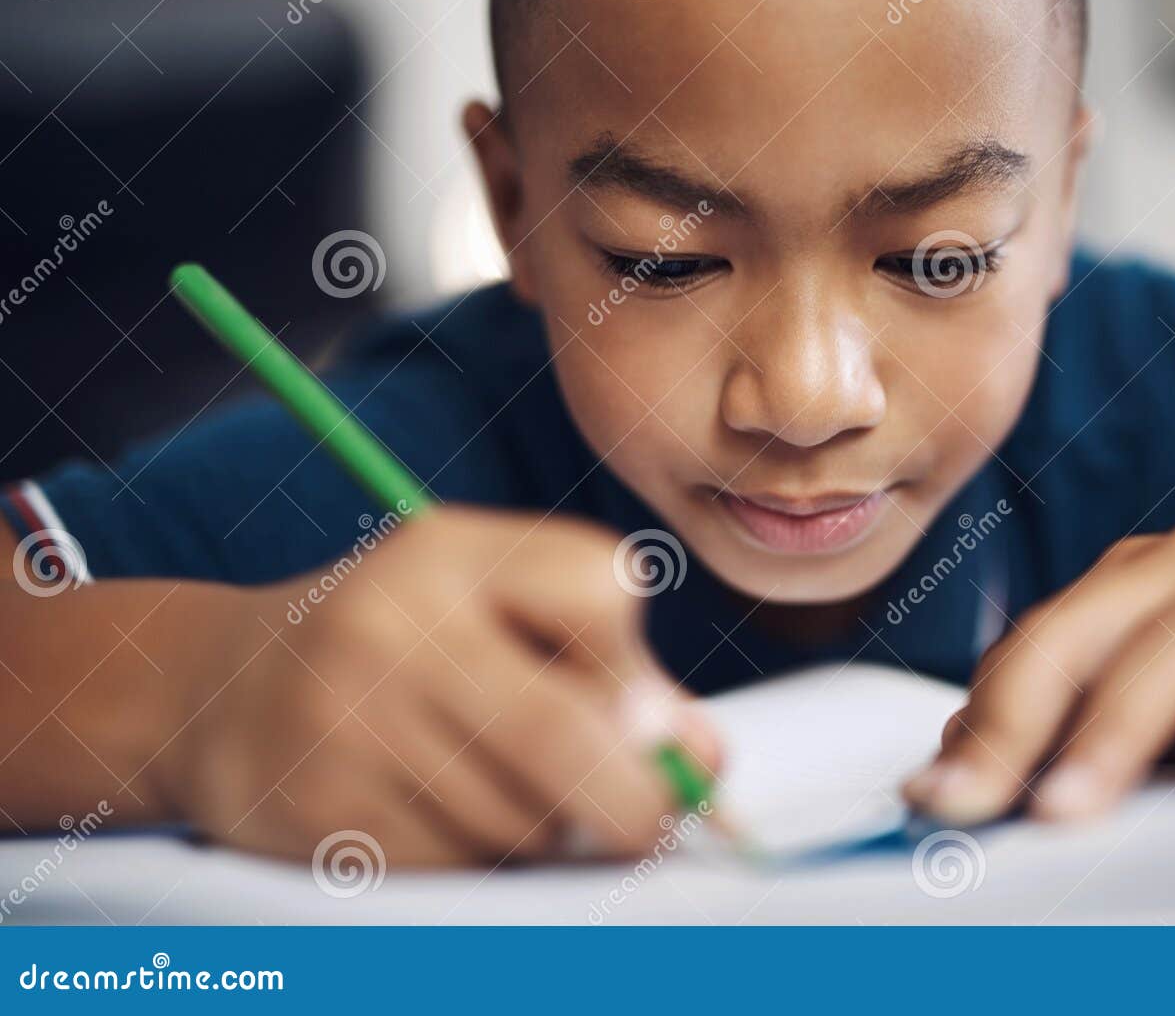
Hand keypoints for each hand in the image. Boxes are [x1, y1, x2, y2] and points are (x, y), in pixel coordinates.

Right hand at [162, 507, 718, 865]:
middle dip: (636, 798)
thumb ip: (610, 666)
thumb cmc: (408, 646)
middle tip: (651, 820)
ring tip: (514, 795)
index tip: (631, 699)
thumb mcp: (498, 611)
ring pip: (522, 817)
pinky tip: (452, 819)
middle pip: (566, 733)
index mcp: (450, 551)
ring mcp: (348, 721)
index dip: (635, 661)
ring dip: (558, 833)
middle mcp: (392, 624)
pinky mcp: (323, 812)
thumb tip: (703, 759)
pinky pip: (463, 865)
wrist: (230, 693)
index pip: (602, 588)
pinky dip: (492, 861)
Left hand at [904, 522, 1174, 824]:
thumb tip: (966, 769)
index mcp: (1128, 584)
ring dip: (1116, 734)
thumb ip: (1091, 723)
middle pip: (1075, 639)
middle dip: (1013, 727)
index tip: (927, 802)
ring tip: (1066, 810)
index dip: (977, 727)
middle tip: (966, 807)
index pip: (1030, 653)